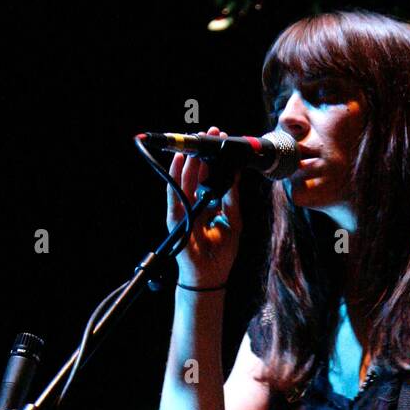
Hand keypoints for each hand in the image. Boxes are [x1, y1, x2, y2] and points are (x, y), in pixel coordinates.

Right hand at [167, 125, 241, 288]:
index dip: (214, 158)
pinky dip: (176, 177)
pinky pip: (174, 193)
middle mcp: (193, 203)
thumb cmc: (221, 252)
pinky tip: (181, 162)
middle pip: (196, 173)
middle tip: (211, 133)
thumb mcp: (233, 220)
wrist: (211, 276)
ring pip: (184, 180)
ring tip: (197, 144)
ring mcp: (183, 210)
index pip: (209, 175)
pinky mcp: (175, 218)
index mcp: (207, 203)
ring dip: (189, 160)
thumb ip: (231, 197)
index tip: (222, 139)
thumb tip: (235, 173)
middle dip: (202, 153)